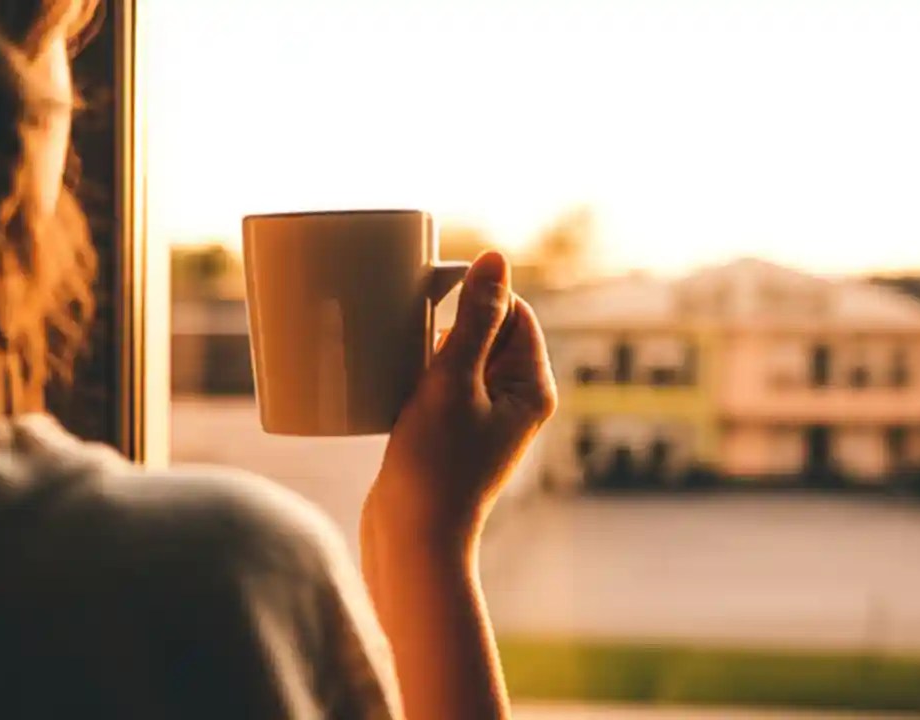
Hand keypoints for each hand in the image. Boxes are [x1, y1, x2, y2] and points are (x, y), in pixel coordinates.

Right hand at [369, 251, 557, 545]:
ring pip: (456, 357)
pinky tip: (388, 381)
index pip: (513, 311)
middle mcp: (515, 402)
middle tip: (410, 336)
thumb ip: (476, 319)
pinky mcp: (451, 434)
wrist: (411, 543)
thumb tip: (497, 257)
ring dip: (426, 348)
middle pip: (484, 331)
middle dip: (446, 322)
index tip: (430, 300)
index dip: (474, 297)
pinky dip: (415, 375)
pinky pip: (437, 385)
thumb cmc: (436, 467)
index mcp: (531, 387)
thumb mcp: (452, 383)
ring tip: (397, 360)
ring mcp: (483, 420)